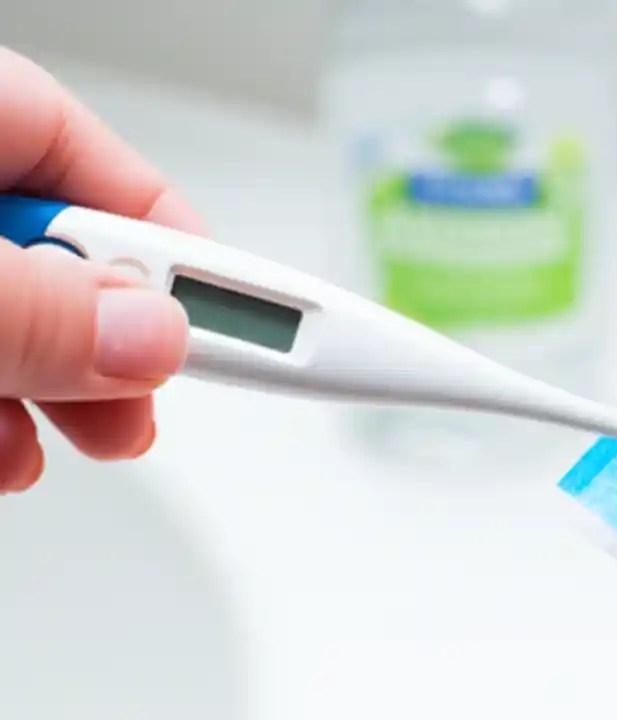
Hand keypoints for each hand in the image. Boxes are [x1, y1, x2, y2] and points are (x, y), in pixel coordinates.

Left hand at [0, 48, 194, 492]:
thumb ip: (29, 309)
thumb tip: (153, 338)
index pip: (107, 171)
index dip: (183, 254)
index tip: (245, 328)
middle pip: (66, 262)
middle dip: (110, 348)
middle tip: (144, 410)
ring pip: (14, 320)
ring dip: (50, 394)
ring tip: (54, 453)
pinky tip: (0, 450)